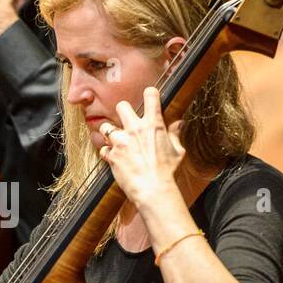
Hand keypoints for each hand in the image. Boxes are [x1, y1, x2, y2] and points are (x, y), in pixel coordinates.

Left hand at [98, 86, 184, 209]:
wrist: (153, 189)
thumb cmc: (167, 171)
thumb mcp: (177, 151)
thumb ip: (175, 135)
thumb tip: (179, 124)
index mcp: (153, 125)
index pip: (150, 96)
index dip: (150, 93)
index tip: (149, 96)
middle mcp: (135, 129)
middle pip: (122, 106)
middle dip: (123, 111)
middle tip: (126, 119)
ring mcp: (121, 142)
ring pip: (106, 127)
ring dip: (110, 132)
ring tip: (116, 140)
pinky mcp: (112, 155)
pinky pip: (104, 149)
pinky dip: (108, 152)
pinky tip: (114, 157)